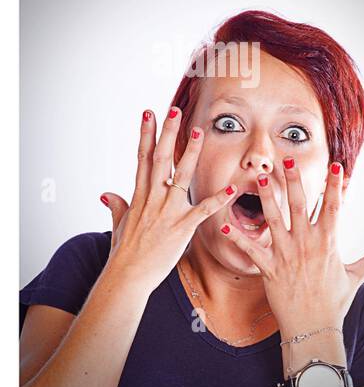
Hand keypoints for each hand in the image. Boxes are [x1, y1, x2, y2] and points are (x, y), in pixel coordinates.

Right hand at [100, 108, 235, 291]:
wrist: (127, 276)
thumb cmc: (124, 253)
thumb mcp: (119, 225)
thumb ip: (117, 206)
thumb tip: (106, 194)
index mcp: (139, 196)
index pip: (143, 157)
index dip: (147, 134)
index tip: (150, 113)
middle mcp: (152, 199)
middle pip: (160, 158)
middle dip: (167, 133)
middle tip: (174, 109)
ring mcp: (167, 212)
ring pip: (180, 176)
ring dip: (191, 153)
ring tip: (200, 132)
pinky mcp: (182, 228)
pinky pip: (203, 210)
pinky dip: (218, 199)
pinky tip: (233, 187)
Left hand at [219, 158, 363, 338]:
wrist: (313, 329)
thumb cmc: (333, 304)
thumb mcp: (353, 279)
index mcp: (328, 243)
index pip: (334, 207)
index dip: (335, 186)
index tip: (336, 166)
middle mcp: (307, 244)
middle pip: (300, 205)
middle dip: (294, 181)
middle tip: (287, 160)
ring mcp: (287, 255)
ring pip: (274, 219)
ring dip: (267, 198)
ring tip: (261, 178)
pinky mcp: (269, 268)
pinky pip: (251, 250)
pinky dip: (238, 237)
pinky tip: (227, 224)